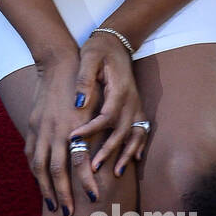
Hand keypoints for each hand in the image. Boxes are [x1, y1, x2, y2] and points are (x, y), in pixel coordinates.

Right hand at [26, 53, 95, 213]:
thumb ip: (101, 131)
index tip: (94, 197)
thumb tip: (116, 154)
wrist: (59, 62)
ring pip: (39, 166)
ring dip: (45, 188)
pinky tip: (40, 183)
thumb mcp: (97, 106)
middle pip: (56, 170)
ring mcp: (40, 128)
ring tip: (53, 204)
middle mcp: (55, 130)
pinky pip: (30, 154)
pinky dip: (35, 171)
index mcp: (74, 127)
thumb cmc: (86, 85)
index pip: (79, 162)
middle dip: (62, 194)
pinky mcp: (32, 125)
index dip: (86, 181)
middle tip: (68, 213)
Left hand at [67, 33, 149, 176]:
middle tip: (93, 167)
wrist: (116, 42)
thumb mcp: (89, 58)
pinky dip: (138, 146)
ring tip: (116, 173)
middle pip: (122, 131)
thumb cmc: (98, 50)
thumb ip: (84, 80)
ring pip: (135, 135)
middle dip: (108, 151)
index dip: (91, 129)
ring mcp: (136, 105)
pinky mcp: (137, 108)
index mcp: (119, 89)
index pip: (106, 116)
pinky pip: (141, 131)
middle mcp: (131, 100)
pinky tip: (133, 160)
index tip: (74, 139)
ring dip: (126, 154)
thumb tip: (79, 103)